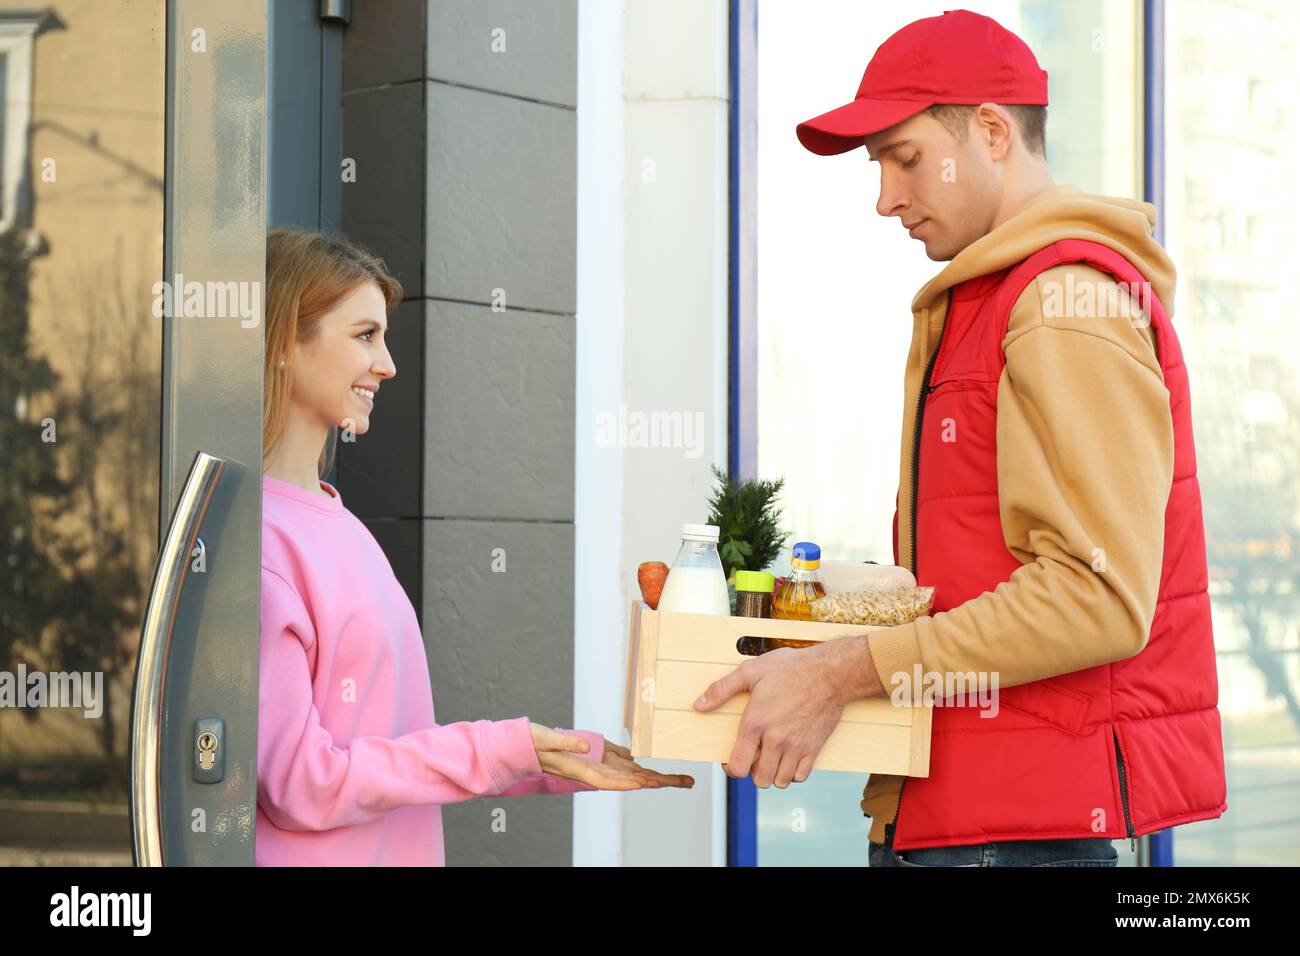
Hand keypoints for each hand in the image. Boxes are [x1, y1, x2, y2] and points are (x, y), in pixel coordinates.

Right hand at [528, 724, 694, 790]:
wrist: (525, 747)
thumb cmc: (533, 744)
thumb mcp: (546, 740)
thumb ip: (566, 742)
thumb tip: (586, 744)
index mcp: (581, 770)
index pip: (608, 780)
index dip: (628, 783)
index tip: (648, 785)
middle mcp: (595, 771)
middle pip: (631, 779)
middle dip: (659, 781)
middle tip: (687, 782)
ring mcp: (599, 764)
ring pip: (633, 772)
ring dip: (657, 776)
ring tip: (681, 778)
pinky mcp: (599, 755)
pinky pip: (624, 762)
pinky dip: (641, 765)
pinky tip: (656, 767)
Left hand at [693, 638, 864, 787]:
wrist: (830, 672)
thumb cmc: (791, 668)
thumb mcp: (751, 671)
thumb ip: (722, 689)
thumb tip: (699, 704)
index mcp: (756, 723)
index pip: (738, 767)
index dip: (731, 769)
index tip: (732, 762)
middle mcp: (776, 739)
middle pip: (760, 779)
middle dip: (753, 773)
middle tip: (754, 759)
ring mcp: (797, 746)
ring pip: (781, 781)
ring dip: (773, 774)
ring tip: (771, 760)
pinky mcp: (814, 747)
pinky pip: (801, 776)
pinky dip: (793, 773)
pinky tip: (789, 758)